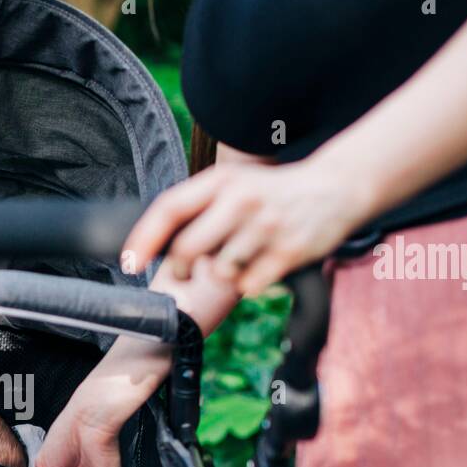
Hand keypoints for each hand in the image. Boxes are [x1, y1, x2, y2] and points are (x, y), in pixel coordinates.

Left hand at [124, 155, 373, 296]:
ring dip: (220, 275)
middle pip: (188, 250)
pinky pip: (248, 286)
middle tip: (185, 272)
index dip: (143, 239)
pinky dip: (247, 284)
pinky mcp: (289, 252)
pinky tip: (260, 266)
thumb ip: (199, 208)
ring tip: (238, 258)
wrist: (336, 188)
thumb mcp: (235, 185)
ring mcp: (267, 227)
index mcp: (223, 181)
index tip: (129, 263)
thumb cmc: (273, 193)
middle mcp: (242, 200)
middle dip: (179, 269)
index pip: (170, 208)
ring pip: (218, 272)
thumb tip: (153, 245)